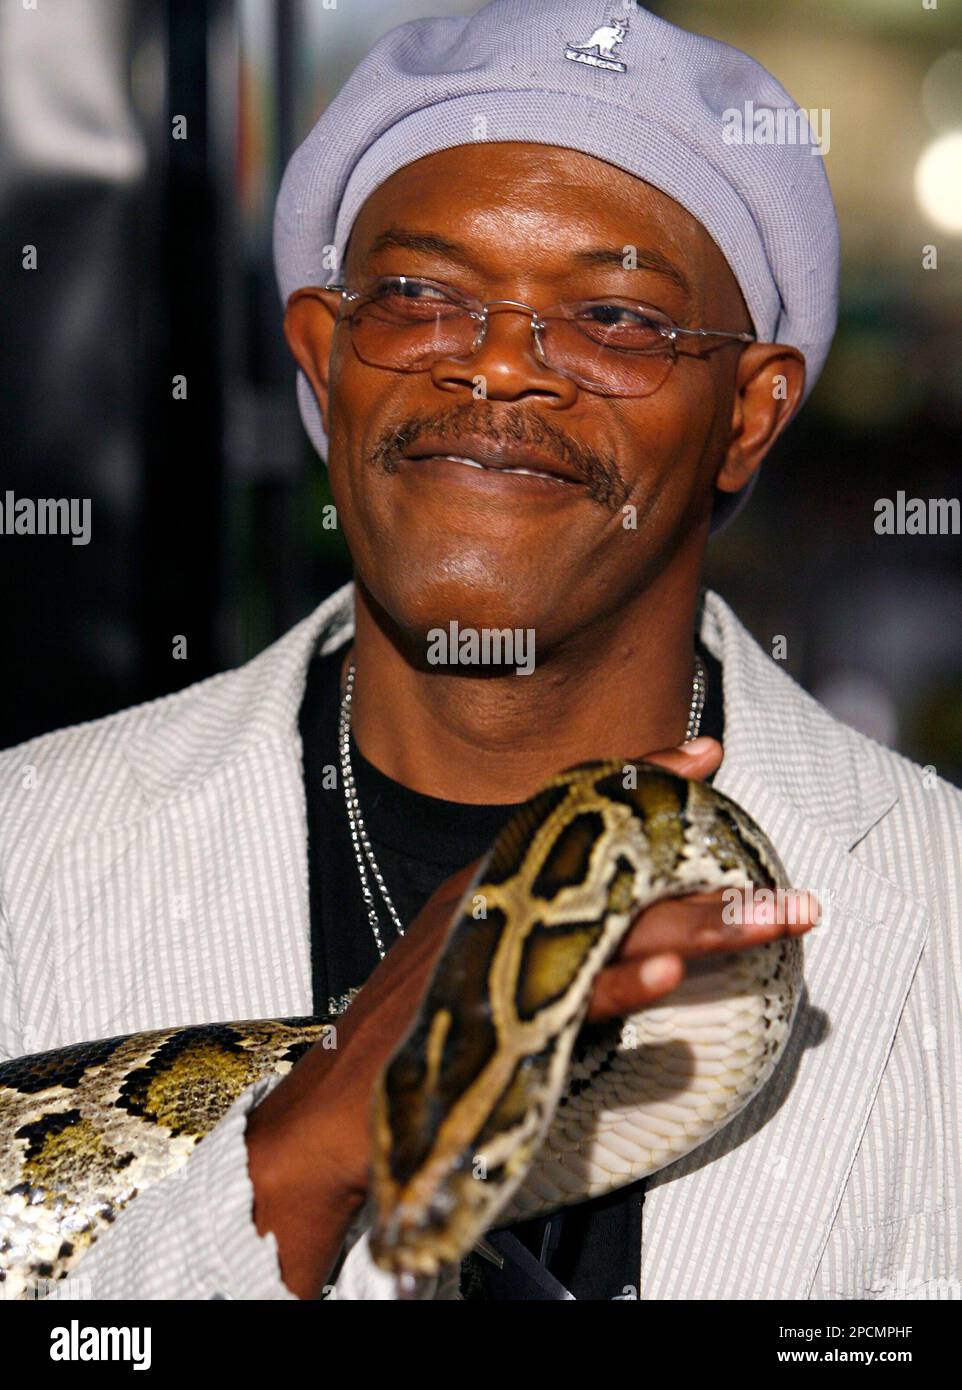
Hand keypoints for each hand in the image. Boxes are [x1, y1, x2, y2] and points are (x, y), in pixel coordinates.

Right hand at [246, 737, 817, 1296]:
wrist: (335, 1108)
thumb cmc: (415, 1025)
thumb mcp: (475, 950)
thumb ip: (538, 928)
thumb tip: (619, 932)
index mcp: (497, 882)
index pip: (574, 814)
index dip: (639, 779)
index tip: (705, 753)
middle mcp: (501, 904)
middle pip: (615, 870)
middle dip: (704, 866)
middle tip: (795, 887)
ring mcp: (501, 959)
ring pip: (617, 932)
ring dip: (699, 925)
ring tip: (770, 918)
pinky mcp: (499, 1025)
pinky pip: (572, 1002)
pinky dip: (619, 985)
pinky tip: (664, 978)